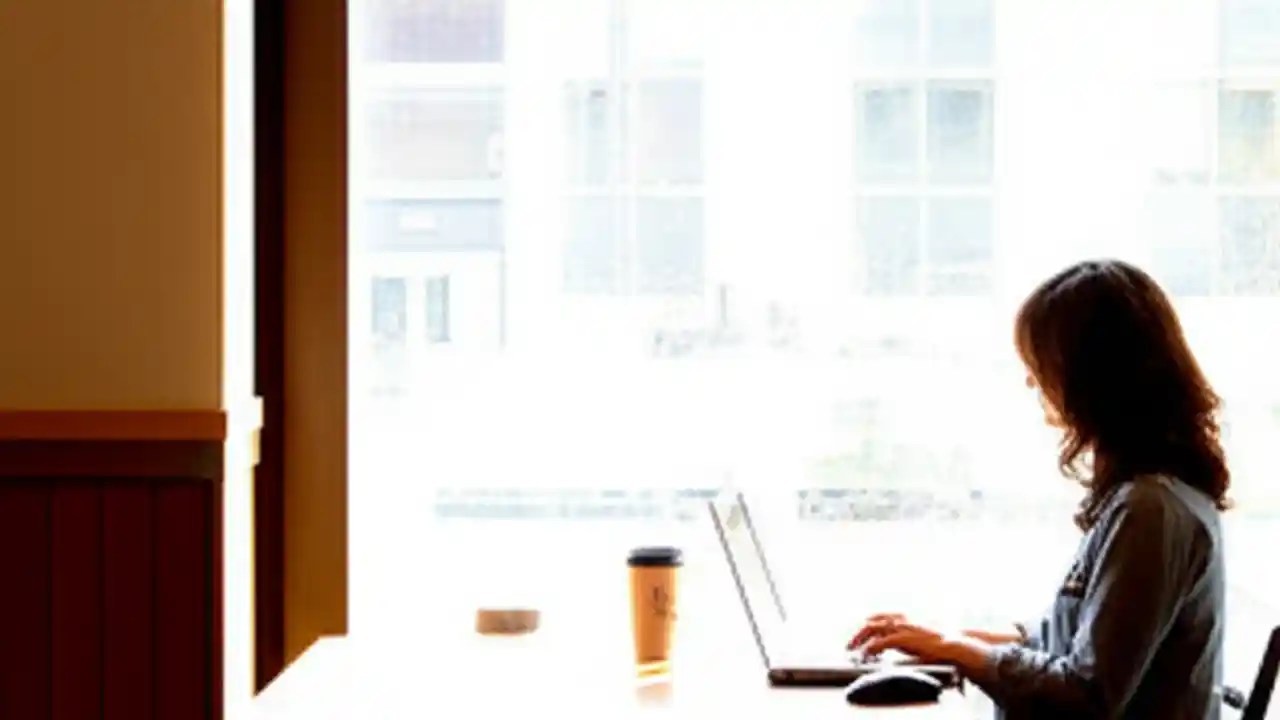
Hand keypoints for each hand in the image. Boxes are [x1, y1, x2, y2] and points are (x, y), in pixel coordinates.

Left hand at [849, 614, 995, 676]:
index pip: (878, 617)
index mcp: (904, 618)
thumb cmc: (939, 643)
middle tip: (849, 646)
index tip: (857, 637)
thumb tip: (895, 644)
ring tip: (854, 651)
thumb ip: (905, 637)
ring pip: (872, 628)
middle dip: (858, 633)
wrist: (954, 645)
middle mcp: (900, 620)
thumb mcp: (918, 636)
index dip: (866, 625)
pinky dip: (871, 648)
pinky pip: (881, 642)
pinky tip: (866, 655)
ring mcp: (901, 628)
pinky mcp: (904, 639)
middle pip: (871, 621)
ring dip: (860, 639)